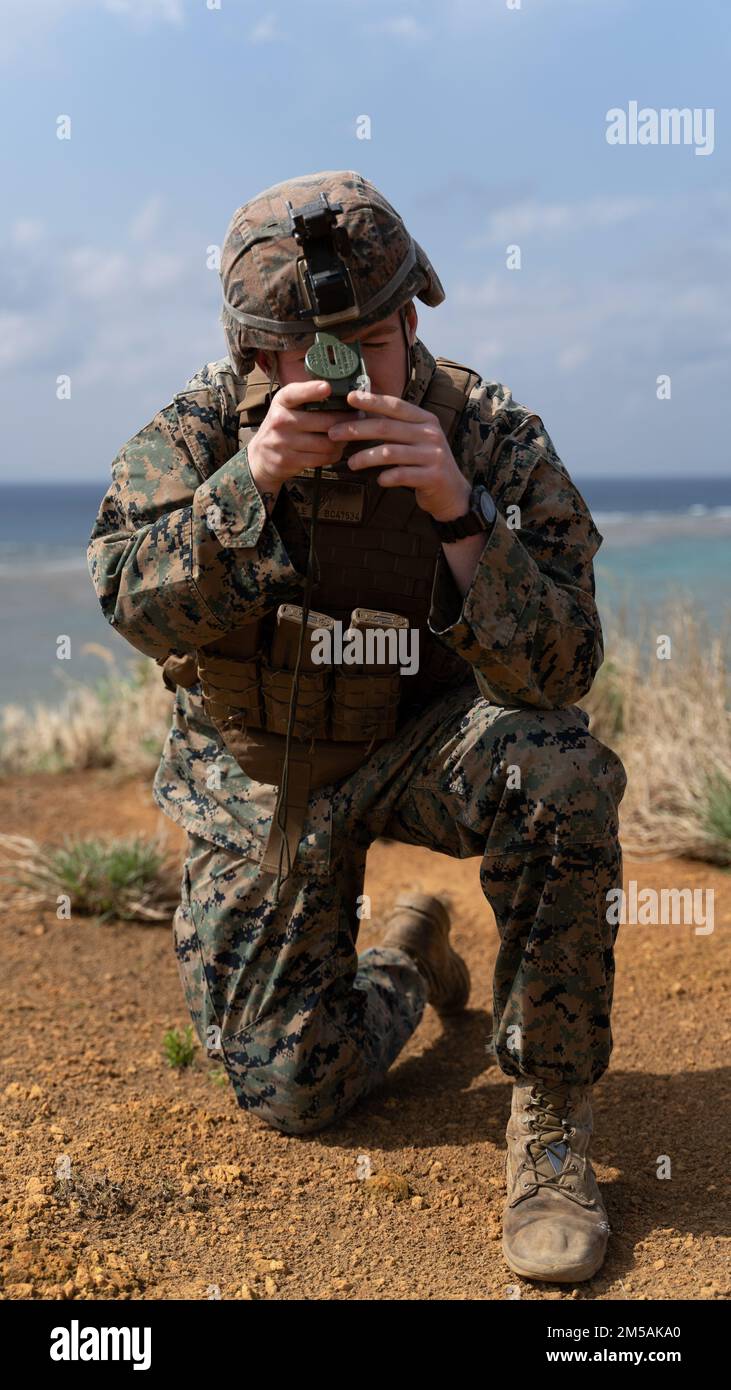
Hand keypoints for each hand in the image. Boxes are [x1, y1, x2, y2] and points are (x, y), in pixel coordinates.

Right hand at [247, 379, 352, 503]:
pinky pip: (321, 458)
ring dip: (341, 441)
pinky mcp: (289, 460)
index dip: (311, 390)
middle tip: (357, 418)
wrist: (260, 456)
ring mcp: (284, 442)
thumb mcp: (286, 407)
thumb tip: (340, 390)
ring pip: (326, 442)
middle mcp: (281, 420)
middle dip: (345, 421)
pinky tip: (335, 450)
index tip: (327, 387)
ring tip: (346, 437)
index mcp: (282, 402)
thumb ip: (306, 398)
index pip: (295, 393)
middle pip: (324, 421)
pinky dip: (333, 454)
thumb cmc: (282, 426)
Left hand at [328, 388, 470, 521]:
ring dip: (365, 457)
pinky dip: (386, 477)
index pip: (395, 406)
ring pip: (390, 452)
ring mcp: (433, 455)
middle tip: (334, 433)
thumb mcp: (417, 439)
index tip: (350, 398)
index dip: (372, 400)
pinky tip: (378, 480)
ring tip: (351, 464)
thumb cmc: (426, 463)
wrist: (453, 493)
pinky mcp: (432, 476)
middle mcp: (430, 434)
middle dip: (356, 429)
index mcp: (425, 420)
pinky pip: (401, 474)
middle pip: (386, 428)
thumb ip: (396, 427)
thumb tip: (362, 413)